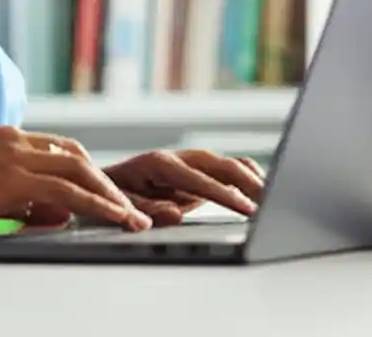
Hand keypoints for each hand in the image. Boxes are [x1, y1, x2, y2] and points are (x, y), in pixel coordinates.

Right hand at [0, 126, 153, 233]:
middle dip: (106, 182)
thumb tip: (55, 214)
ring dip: (109, 195)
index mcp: (4, 137)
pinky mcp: (13, 178)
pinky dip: (96, 204)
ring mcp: (14, 155)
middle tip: (127, 207)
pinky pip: (67, 191)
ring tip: (131, 218)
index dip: (86, 171)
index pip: (59, 148)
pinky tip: (113, 218)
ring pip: (79, 169)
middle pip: (76, 155)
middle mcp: (14, 139)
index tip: (103, 191)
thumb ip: (19, 198)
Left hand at [103, 150, 265, 225]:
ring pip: (225, 164)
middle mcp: (175, 158)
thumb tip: (174, 212)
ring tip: (277, 198)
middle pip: (219, 164)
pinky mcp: (194, 173)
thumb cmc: (104, 198)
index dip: (225, 194)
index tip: (249, 209)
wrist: (94, 185)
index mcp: (157, 164)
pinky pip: (224, 170)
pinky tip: (262, 189)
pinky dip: (245, 177)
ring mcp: (186, 163)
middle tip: (273, 203)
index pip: (198, 178)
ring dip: (251, 179)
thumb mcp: (117, 207)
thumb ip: (145, 210)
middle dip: (247, 183)